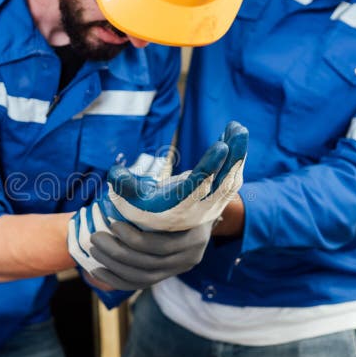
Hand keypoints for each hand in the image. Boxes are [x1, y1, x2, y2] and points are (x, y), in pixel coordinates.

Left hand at [67, 139, 230, 289]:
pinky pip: (139, 284)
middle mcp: (189, 258)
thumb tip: (116, 175)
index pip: (161, 245)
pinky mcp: (166, 276)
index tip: (113, 224)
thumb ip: (147, 189)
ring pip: (143, 278)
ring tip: (94, 251)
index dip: (134, 238)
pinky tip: (96, 271)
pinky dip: (116, 280)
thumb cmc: (180, 197)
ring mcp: (178, 270)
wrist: (199, 214)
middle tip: (95, 237)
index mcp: (194, 236)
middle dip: (118, 253)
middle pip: (149, 264)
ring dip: (114, 267)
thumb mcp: (172, 191)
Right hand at [107, 121, 247, 231]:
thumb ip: (124, 185)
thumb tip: (115, 173)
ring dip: (237, 154)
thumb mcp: (127, 199)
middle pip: (221, 183)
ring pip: (230, 179)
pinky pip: (230, 178)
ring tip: (238, 128)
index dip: (210, 166)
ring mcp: (210, 206)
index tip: (222, 146)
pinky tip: (231, 136)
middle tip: (240, 130)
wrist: (153, 229)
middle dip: (232, 156)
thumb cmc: (138, 208)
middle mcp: (198, 210)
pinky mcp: (216, 200)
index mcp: (177, 208)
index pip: (197, 186)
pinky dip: (234, 158)